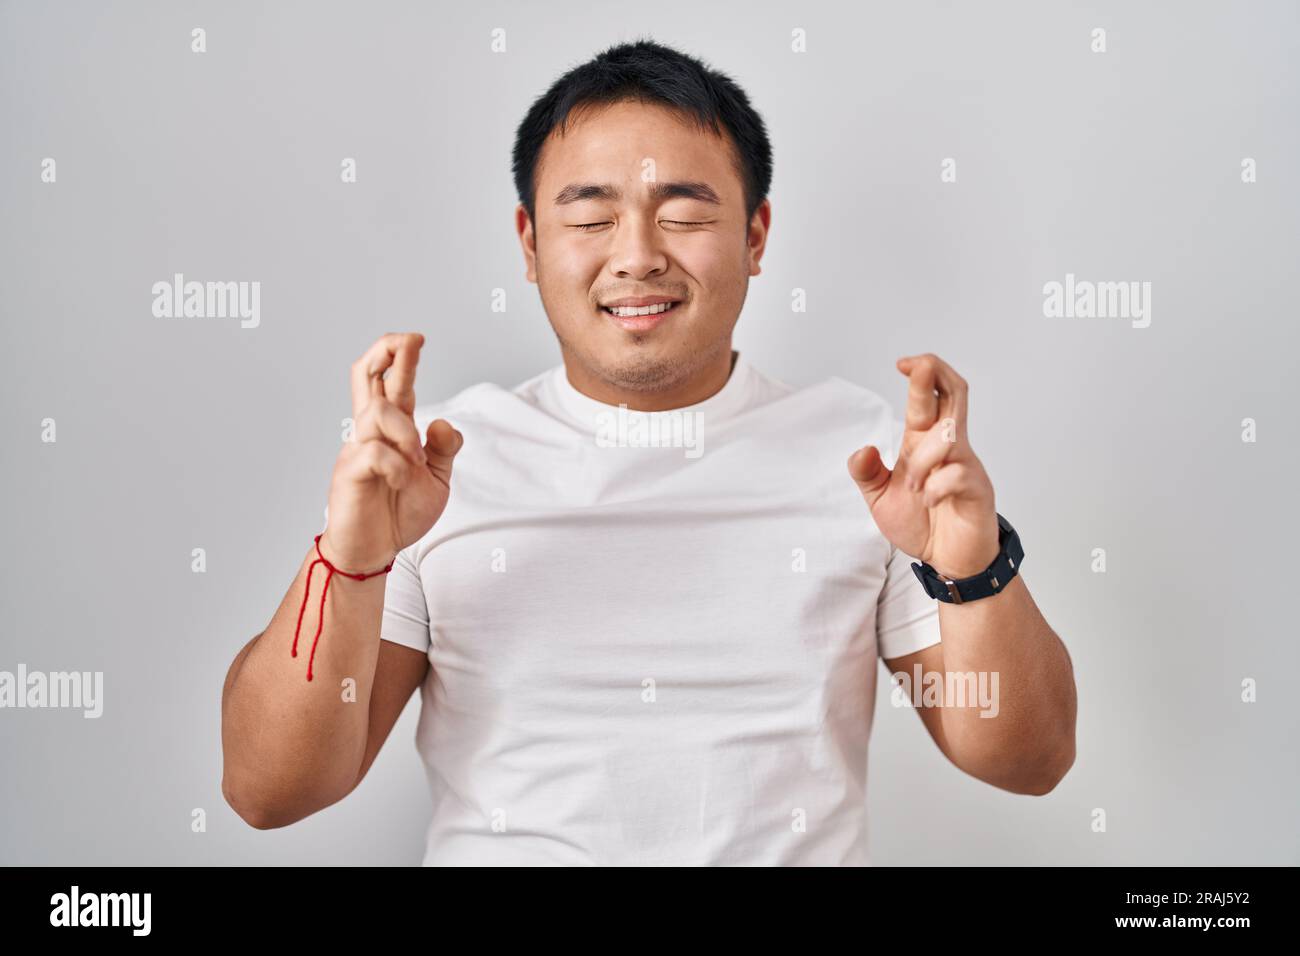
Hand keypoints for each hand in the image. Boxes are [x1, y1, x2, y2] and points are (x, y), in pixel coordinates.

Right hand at [322, 332, 462, 569]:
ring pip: (378, 413)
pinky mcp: (348, 472)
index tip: (417, 338)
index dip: (401, 357)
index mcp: (392, 430)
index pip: (391, 383)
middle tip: (409, 339)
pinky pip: (375, 453)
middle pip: (365, 376)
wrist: (374, 550)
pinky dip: (396, 466)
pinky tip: (400, 482)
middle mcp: (370, 431)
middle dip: (386, 351)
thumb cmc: (399, 513)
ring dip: (405, 432)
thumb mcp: (436, 481)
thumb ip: (443, 452)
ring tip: (415, 462)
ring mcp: (356, 448)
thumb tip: (443, 422)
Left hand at [847, 353, 998, 579]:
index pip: (930, 397)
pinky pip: (956, 475)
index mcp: (924, 443)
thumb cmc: (921, 524)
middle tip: (917, 366)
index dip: (921, 374)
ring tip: (912, 487)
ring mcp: (966, 466)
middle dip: (936, 374)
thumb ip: (867, 474)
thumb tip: (862, 449)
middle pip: (954, 393)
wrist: (949, 563)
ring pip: (947, 436)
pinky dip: (934, 488)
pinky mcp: (978, 490)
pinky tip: (928, 502)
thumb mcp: (881, 499)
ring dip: (921, 460)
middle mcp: (949, 447)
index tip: (902, 363)